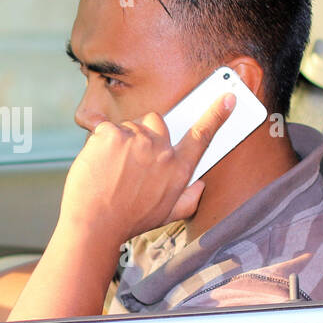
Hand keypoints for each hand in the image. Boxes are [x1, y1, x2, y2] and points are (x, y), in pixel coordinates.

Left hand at [58, 93, 236, 246]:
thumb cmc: (129, 221)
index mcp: (178, 169)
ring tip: (112, 168)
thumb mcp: (167, 216)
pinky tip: (99, 163)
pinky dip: (100, 142)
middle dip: (146, 132)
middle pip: (158, 121)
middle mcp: (162, 151)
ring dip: (121, 139)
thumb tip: (200, 184)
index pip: (201, 136)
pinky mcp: (112, 134)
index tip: (227, 98)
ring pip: (129, 125)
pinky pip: (107, 128)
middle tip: (132, 156)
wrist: (95, 224)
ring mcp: (137, 139)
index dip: (216, 115)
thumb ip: (189, 200)